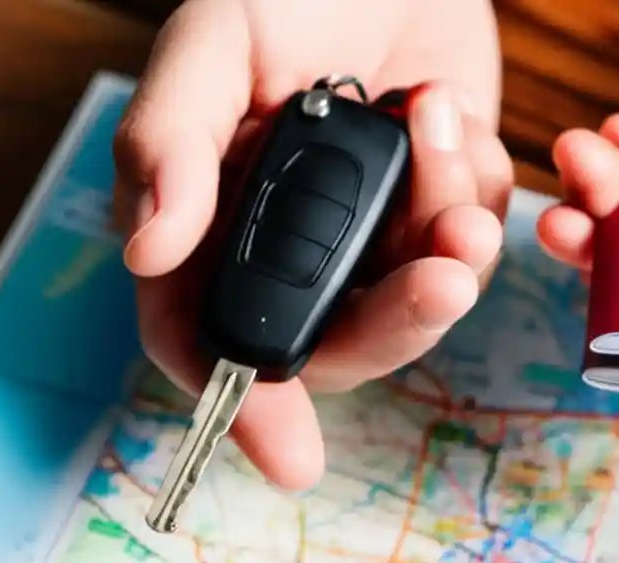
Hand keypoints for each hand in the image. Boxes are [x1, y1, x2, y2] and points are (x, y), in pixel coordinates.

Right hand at [114, 0, 511, 488]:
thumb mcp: (211, 46)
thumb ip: (170, 142)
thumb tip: (145, 249)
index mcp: (206, 222)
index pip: (207, 339)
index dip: (245, 406)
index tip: (293, 459)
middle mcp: (285, 248)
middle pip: (334, 343)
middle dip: (398, 318)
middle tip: (444, 276)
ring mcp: (368, 236)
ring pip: (416, 300)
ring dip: (448, 234)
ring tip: (442, 130)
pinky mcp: (435, 211)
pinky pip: (470, 241)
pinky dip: (472, 185)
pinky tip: (446, 111)